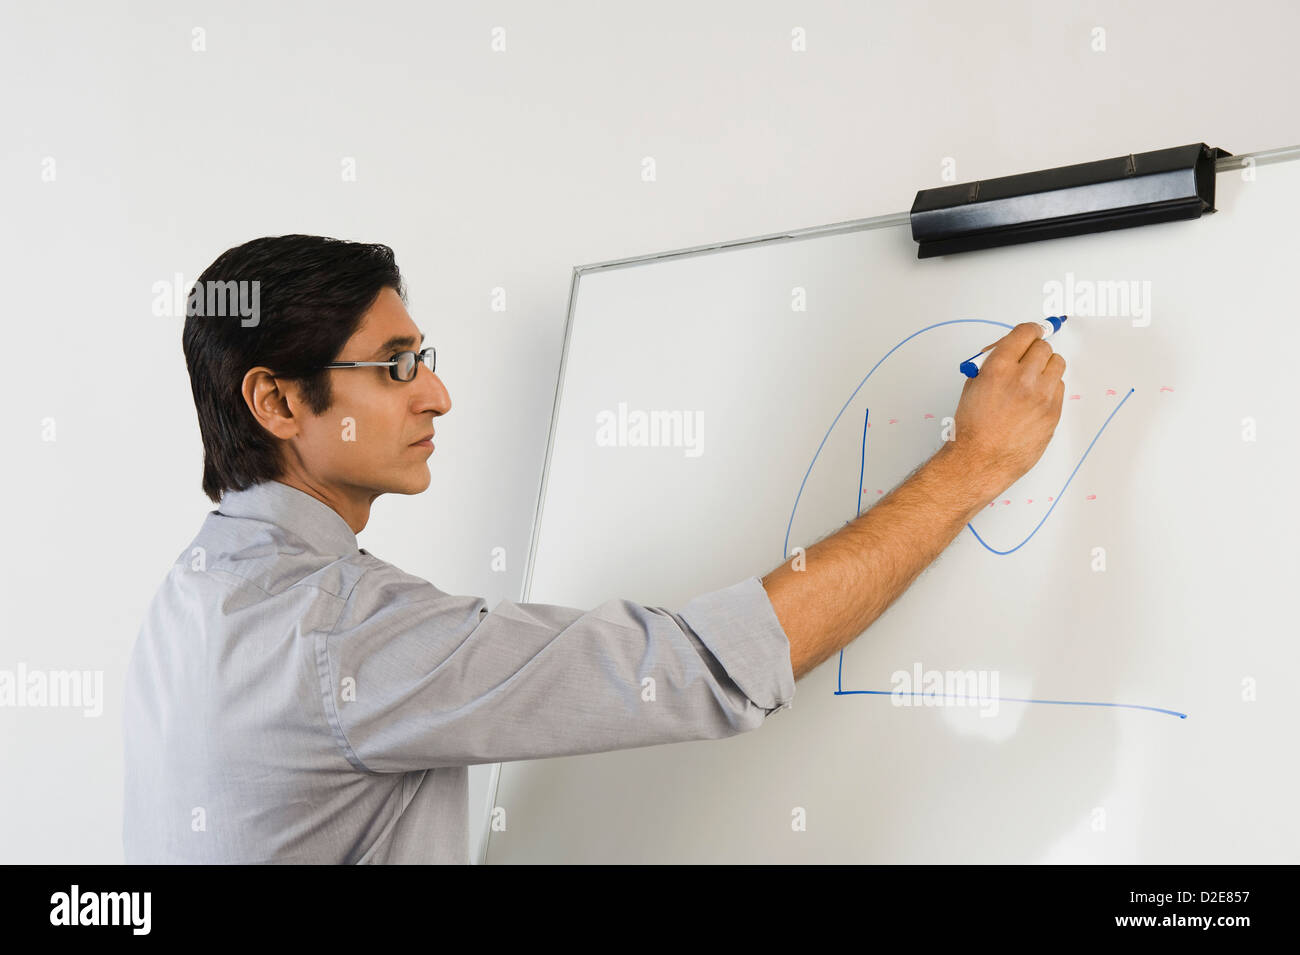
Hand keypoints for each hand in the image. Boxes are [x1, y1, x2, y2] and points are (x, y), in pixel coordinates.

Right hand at [945, 322, 1065, 496]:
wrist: (980, 460)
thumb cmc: (972, 428)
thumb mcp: (973, 386)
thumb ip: (991, 364)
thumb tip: (1009, 351)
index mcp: (998, 368)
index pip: (1025, 333)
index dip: (1030, 330)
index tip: (1032, 332)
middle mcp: (1022, 378)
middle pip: (1043, 347)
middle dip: (1034, 351)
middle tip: (1028, 360)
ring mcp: (1041, 396)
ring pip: (1057, 363)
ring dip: (1046, 367)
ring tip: (1033, 380)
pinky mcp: (1053, 412)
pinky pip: (1060, 387)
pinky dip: (1050, 388)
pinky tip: (1035, 399)